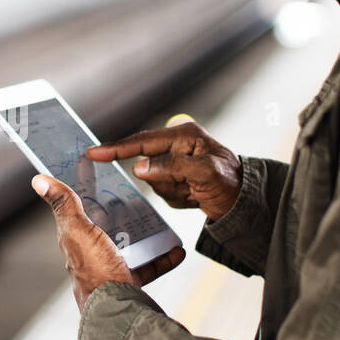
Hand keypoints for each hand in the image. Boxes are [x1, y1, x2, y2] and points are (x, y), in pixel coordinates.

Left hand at [32, 174, 185, 310]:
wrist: (118, 316)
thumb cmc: (96, 273)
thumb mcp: (79, 232)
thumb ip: (64, 205)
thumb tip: (39, 180)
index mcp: (75, 240)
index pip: (76, 206)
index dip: (82, 185)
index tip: (92, 166)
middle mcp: (90, 255)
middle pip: (104, 226)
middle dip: (117, 209)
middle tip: (132, 191)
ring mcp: (110, 270)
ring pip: (128, 244)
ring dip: (142, 231)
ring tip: (154, 217)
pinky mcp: (131, 284)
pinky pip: (149, 267)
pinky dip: (163, 258)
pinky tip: (175, 250)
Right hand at [85, 117, 241, 221]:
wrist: (245, 204)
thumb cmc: (231, 183)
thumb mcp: (204, 173)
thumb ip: (171, 167)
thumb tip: (139, 167)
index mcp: (183, 135)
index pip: (143, 141)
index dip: (117, 148)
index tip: (94, 153)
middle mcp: (177, 144)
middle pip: (147, 163)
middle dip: (166, 181)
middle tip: (189, 187)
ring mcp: (175, 161)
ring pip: (153, 180)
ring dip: (173, 191)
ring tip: (196, 191)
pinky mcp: (176, 176)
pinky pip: (161, 190)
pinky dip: (177, 197)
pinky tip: (195, 195)